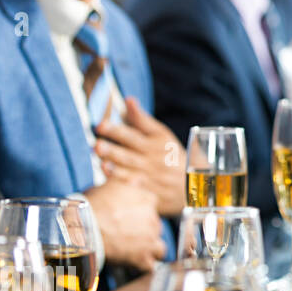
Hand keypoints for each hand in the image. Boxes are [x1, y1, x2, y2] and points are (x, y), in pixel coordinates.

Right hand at [83, 180, 164, 271]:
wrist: (82, 229)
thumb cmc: (91, 207)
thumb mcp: (109, 186)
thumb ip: (127, 182)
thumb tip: (137, 179)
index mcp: (147, 200)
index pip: (152, 205)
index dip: (142, 212)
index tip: (132, 217)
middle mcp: (153, 219)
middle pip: (156, 226)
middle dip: (145, 231)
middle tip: (128, 235)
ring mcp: (149, 239)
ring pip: (159, 247)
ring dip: (150, 249)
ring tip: (135, 251)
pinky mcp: (141, 257)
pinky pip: (150, 265)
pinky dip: (143, 266)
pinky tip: (134, 265)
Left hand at [94, 98, 186, 216]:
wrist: (193, 182)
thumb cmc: (171, 154)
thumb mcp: (162, 135)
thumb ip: (142, 120)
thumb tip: (128, 100)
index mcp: (158, 141)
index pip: (134, 134)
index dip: (117, 130)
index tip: (100, 125)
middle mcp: (157, 158)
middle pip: (132, 153)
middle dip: (114, 149)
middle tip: (98, 144)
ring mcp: (155, 176)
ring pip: (133, 169)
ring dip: (116, 166)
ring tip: (101, 160)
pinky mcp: (153, 190)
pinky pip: (137, 185)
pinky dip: (124, 180)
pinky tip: (110, 175)